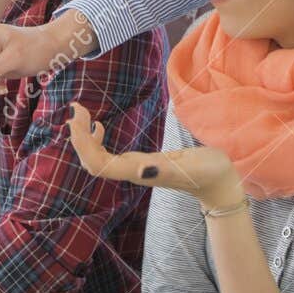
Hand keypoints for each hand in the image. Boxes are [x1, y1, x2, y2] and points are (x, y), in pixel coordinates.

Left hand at [66, 103, 243, 210]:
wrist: (218, 184)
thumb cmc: (208, 172)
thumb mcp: (191, 167)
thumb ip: (166, 169)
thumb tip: (142, 169)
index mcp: (139, 172)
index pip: (98, 163)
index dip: (82, 143)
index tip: (77, 117)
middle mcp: (131, 171)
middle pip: (91, 160)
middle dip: (78, 135)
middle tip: (75, 108)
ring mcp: (133, 168)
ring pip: (96, 157)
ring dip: (84, 136)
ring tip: (81, 113)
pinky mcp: (138, 162)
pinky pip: (107, 154)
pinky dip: (96, 139)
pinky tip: (99, 126)